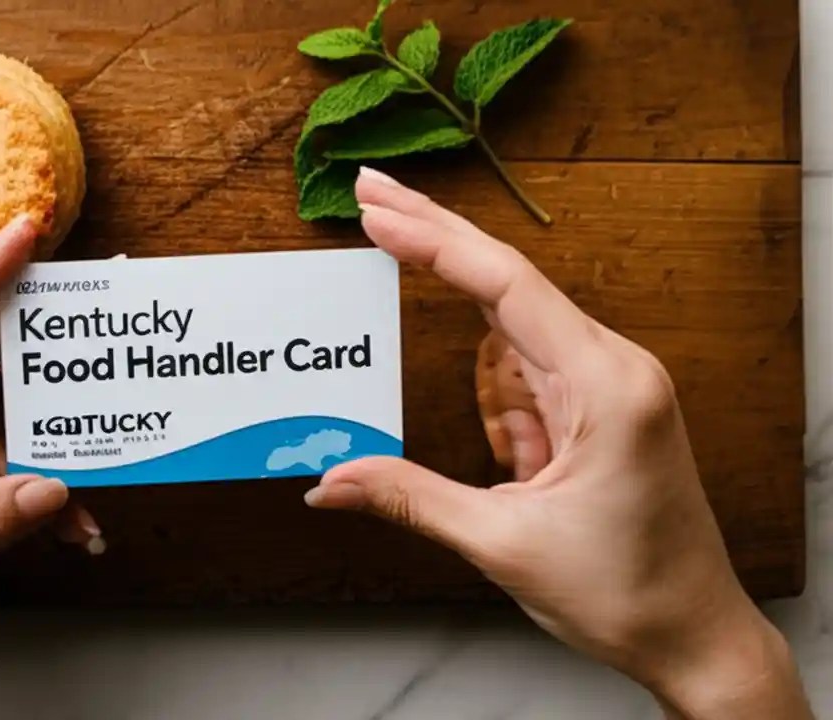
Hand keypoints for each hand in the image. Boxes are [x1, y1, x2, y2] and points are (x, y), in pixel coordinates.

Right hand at [306, 168, 811, 719]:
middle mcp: (615, 370)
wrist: (696, 638)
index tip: (380, 211)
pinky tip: (517, 474)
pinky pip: (527, 387)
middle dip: (437, 242)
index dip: (436, 242)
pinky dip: (501, 414)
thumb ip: (409, 498)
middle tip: (373, 197)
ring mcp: (609, 387)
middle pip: (508, 285)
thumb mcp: (504, 544)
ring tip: (511, 471)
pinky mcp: (597, 412)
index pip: (507, 287)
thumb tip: (328, 479)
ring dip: (485, 391)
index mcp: (607, 387)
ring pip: (515, 347)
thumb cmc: (628, 592)